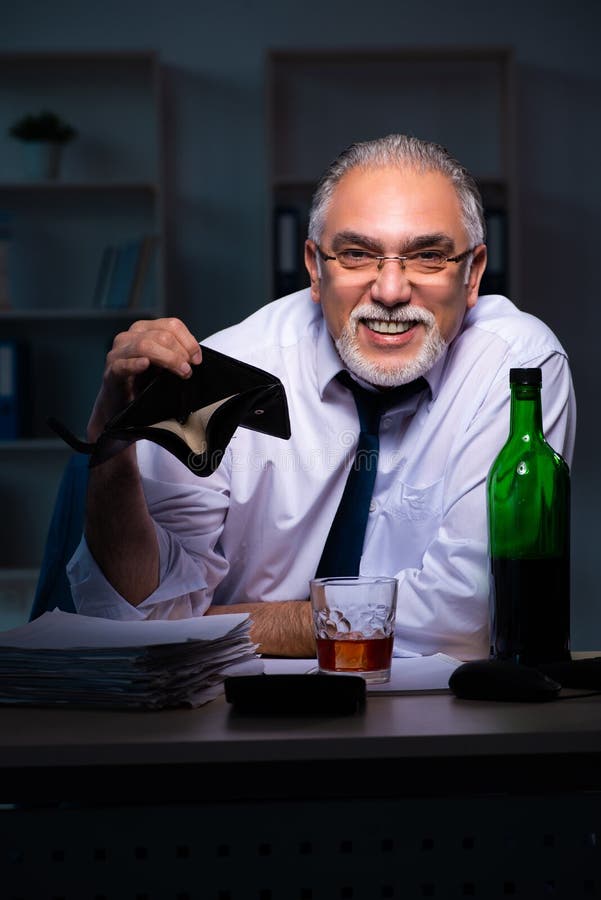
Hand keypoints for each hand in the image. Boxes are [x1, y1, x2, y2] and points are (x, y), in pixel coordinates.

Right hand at [87, 317, 201, 441]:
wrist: (120, 404)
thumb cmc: (143, 382)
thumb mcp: (163, 364)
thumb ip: (175, 354)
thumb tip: (195, 356)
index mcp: (144, 330)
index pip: (171, 325)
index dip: (188, 341)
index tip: (197, 359)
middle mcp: (129, 336)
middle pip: (161, 335)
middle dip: (180, 353)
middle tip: (189, 370)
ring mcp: (118, 352)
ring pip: (145, 345)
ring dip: (168, 359)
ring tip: (181, 372)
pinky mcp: (111, 371)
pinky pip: (123, 364)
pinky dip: (135, 364)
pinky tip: (145, 365)